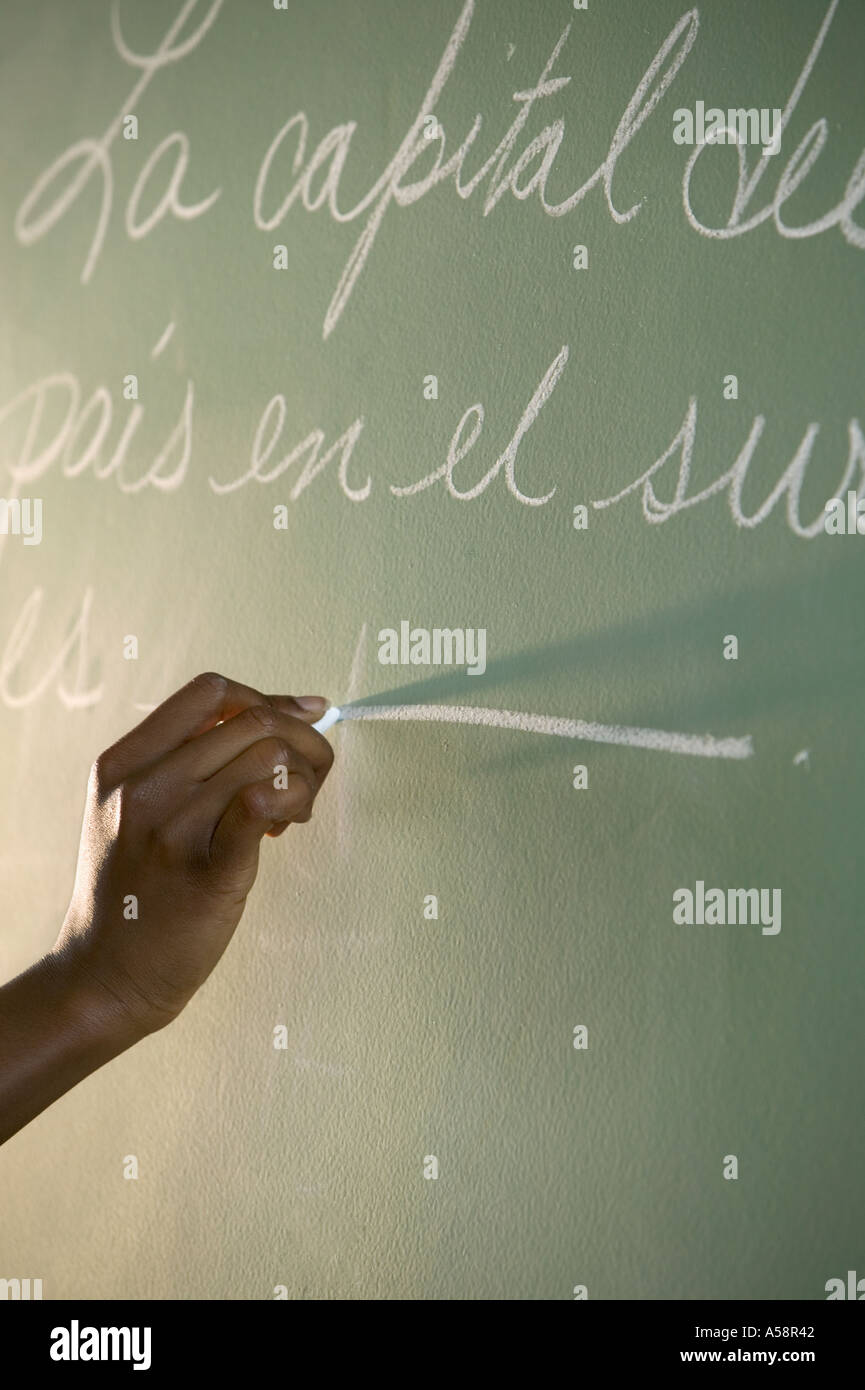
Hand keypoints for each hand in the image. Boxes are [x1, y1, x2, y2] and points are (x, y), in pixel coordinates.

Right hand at [52, 672, 333, 1035]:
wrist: (106, 976)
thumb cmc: (132, 891)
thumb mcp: (127, 811)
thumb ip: (181, 764)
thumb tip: (270, 716)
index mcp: (123, 764)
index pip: (209, 692)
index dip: (266, 698)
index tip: (299, 717)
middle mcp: (143, 788)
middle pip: (251, 721)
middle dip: (301, 741)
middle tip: (307, 780)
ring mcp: (172, 829)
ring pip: (268, 756)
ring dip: (303, 778)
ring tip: (291, 814)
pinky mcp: (207, 872)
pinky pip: (262, 803)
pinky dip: (292, 801)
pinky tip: (286, 826)